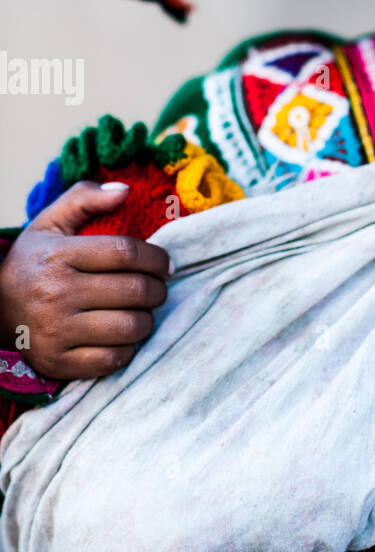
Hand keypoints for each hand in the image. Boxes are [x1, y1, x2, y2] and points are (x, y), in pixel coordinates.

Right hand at [0, 182, 173, 380]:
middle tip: (158, 289)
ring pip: (130, 327)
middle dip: (158, 289)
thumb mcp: (50, 224)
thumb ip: (85, 199)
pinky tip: (122, 336)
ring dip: (147, 320)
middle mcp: (56, 293)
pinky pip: (114, 359)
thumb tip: (125, 190)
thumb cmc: (33, 263)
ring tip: (141, 312)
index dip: (156, 258)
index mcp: (58, 256)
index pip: (125, 252)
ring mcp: (57, 331)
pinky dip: (127, 348)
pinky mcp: (58, 362)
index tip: (165, 264)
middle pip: (135, 290)